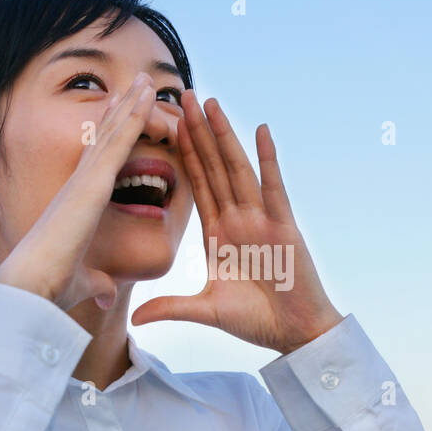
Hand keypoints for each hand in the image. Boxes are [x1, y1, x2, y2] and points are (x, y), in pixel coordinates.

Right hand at [0, 72, 157, 310]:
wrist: (32, 286)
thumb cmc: (51, 288)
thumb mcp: (83, 282)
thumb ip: (96, 283)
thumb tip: (104, 295)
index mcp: (76, 206)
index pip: (100, 166)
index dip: (111, 140)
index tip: (122, 120)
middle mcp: (78, 186)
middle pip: (105, 139)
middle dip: (121, 111)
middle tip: (136, 85)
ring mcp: (84, 181)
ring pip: (112, 133)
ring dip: (130, 103)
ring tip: (145, 79)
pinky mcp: (93, 183)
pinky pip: (119, 142)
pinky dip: (133, 116)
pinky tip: (147, 96)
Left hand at [130, 90, 343, 354]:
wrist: (294, 335)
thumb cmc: (257, 321)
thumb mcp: (206, 310)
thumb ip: (172, 307)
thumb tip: (137, 318)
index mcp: (218, 233)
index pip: (197, 184)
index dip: (184, 153)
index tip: (169, 124)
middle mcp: (238, 219)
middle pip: (214, 166)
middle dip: (199, 132)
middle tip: (184, 95)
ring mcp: (261, 219)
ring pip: (238, 169)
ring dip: (224, 135)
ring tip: (211, 103)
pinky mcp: (283, 226)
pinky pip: (273, 187)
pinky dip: (268, 159)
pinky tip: (261, 130)